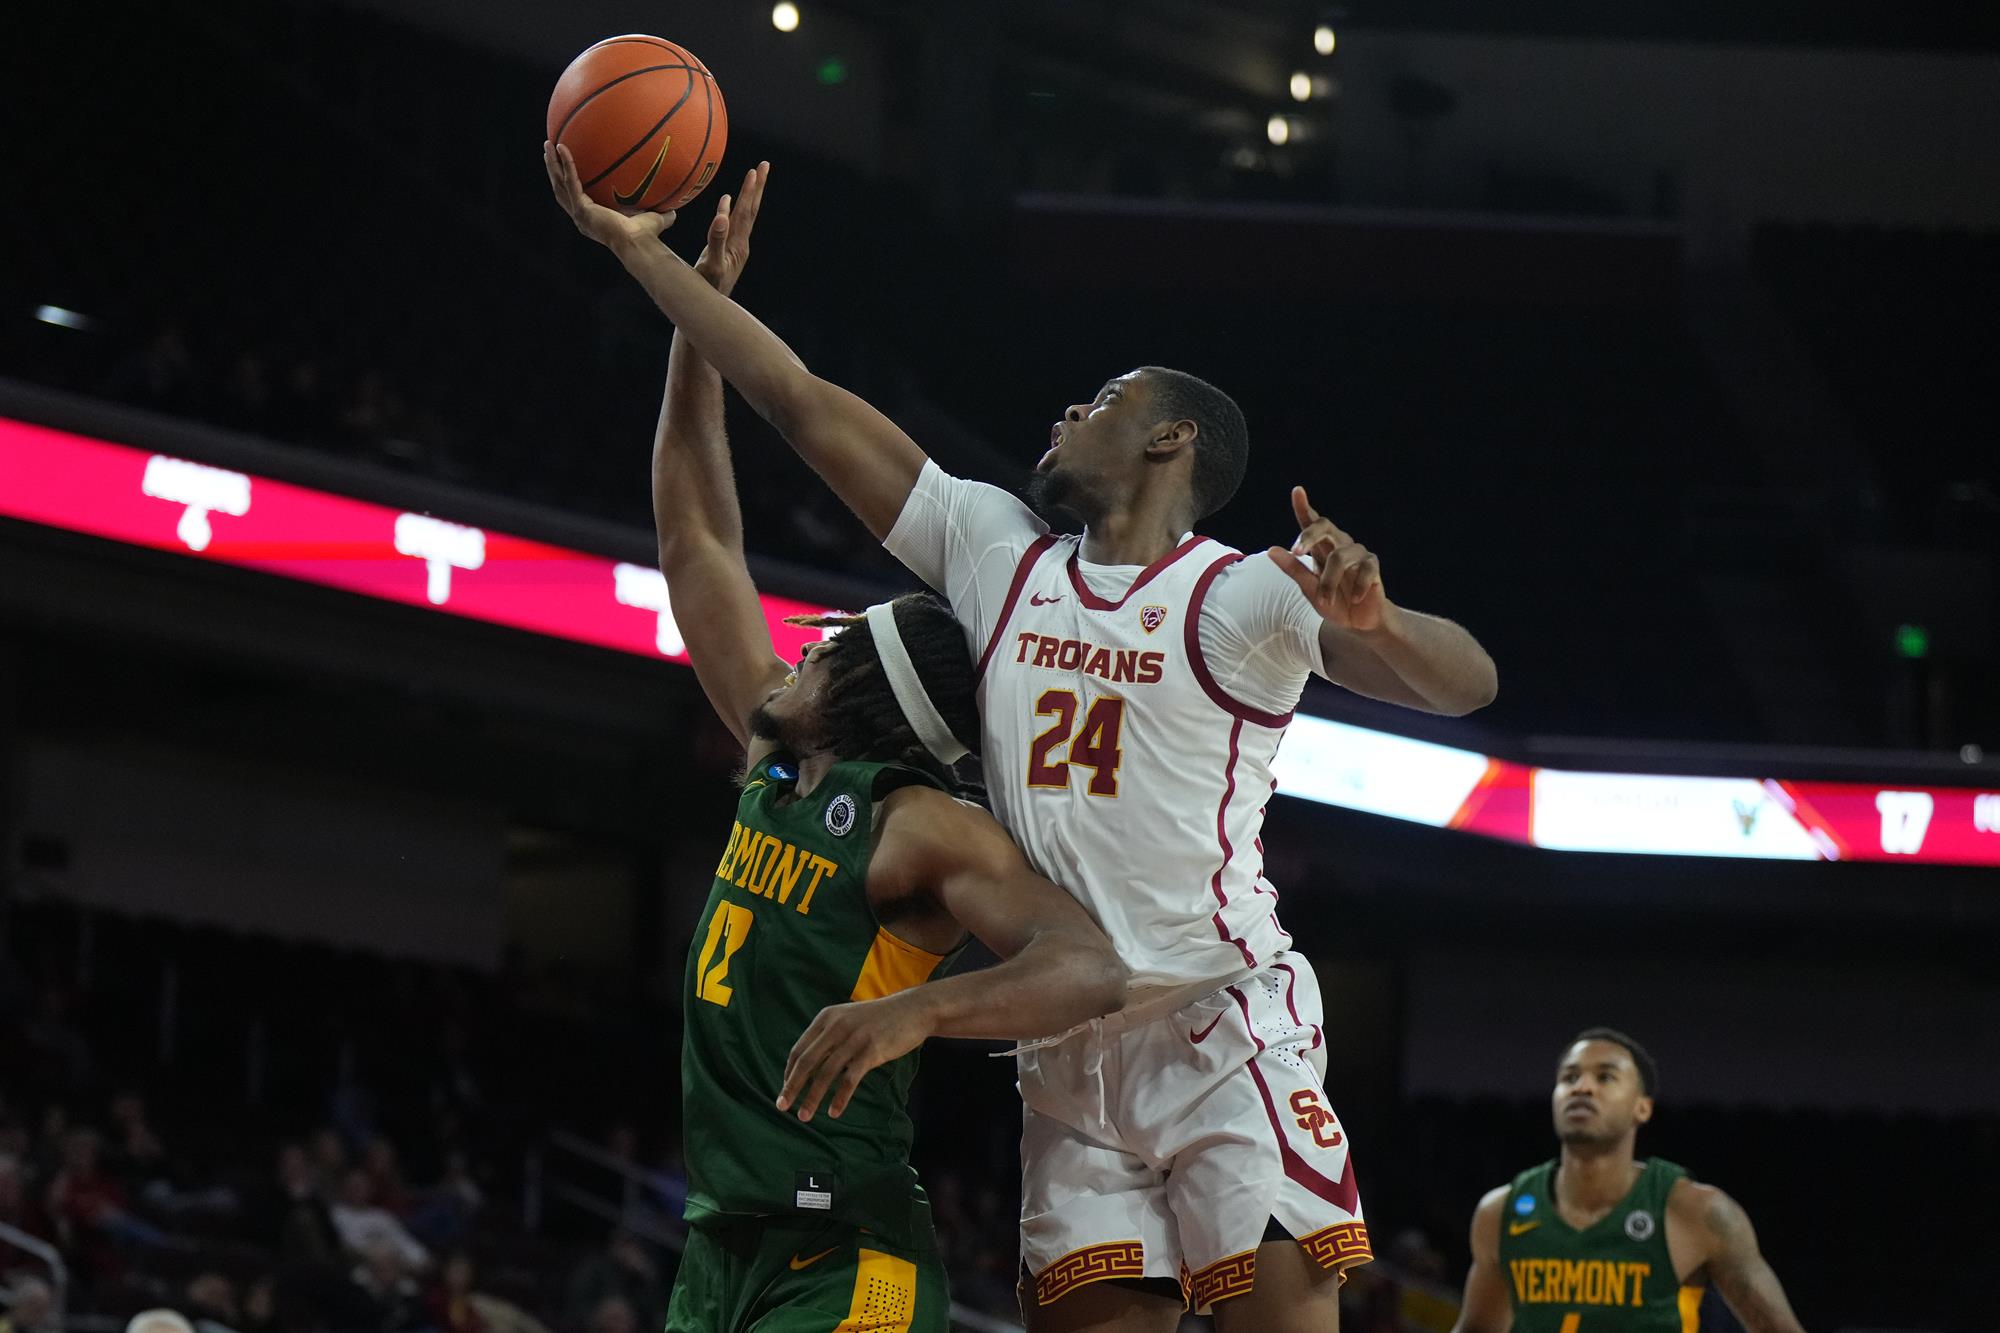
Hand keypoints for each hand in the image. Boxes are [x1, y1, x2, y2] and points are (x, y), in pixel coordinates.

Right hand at [542, 140, 675, 248]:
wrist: (639, 243)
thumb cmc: (646, 235)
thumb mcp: (653, 219)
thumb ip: (661, 213)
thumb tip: (676, 210)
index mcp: (592, 219)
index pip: (575, 198)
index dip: (568, 183)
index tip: (564, 168)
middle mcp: (582, 217)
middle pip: (560, 189)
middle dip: (554, 169)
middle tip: (549, 150)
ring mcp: (580, 214)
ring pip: (560, 184)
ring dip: (553, 164)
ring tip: (548, 144)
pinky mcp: (582, 209)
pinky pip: (571, 182)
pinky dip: (567, 164)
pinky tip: (563, 148)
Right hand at [693, 163, 769, 297]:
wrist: (708, 311)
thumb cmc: (707, 290)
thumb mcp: (711, 265)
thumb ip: (716, 240)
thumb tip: (723, 215)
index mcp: (738, 245)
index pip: (746, 212)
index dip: (750, 191)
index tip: (755, 170)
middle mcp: (741, 245)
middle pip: (751, 211)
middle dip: (757, 188)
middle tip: (764, 165)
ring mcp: (736, 249)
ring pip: (745, 218)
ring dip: (749, 197)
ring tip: (752, 179)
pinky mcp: (728, 253)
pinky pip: (734, 225)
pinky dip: (734, 211)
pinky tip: (729, 205)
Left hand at [776, 990, 935, 1121]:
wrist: (913, 1010)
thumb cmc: (879, 1019)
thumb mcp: (848, 1019)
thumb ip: (829, 1036)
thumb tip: (810, 1064)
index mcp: (826, 1018)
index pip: (799, 1050)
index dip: (789, 1073)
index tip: (785, 1091)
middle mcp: (837, 1026)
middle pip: (807, 1062)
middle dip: (792, 1087)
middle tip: (782, 1107)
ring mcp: (854, 1038)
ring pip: (825, 1073)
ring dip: (812, 1098)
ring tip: (804, 1117)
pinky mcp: (872, 1051)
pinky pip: (850, 1079)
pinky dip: (839, 1098)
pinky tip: (833, 1112)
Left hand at [1267, 485, 1386, 629]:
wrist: (1359, 623)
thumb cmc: (1334, 603)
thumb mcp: (1309, 589)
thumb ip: (1293, 569)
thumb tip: (1271, 550)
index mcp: (1321, 548)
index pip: (1311, 523)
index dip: (1304, 507)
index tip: (1297, 491)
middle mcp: (1339, 545)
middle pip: (1326, 526)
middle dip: (1309, 535)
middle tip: (1296, 550)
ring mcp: (1357, 553)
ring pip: (1339, 556)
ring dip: (1329, 582)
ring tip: (1325, 601)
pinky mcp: (1372, 566)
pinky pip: (1364, 569)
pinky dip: (1356, 587)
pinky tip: (1353, 599)